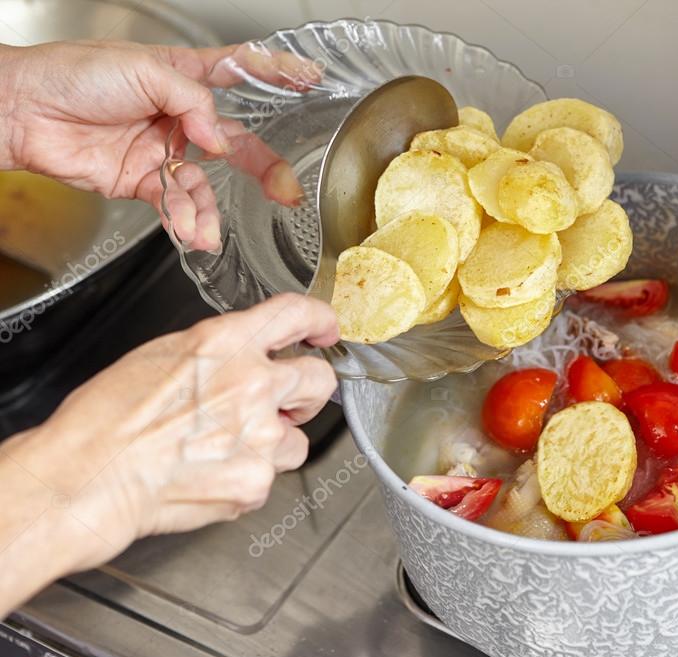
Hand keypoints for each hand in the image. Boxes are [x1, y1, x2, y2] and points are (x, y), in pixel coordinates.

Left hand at [0, 40, 317, 250]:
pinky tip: (188, 229)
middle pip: (236, 142)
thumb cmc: (73, 74)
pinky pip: (176, 205)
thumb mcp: (144, 69)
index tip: (311, 78)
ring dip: (209, 209)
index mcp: (182, 76)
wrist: (24, 112)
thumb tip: (219, 137)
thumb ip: (193, 102)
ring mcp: (163, 150)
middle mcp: (179, 115)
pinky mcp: (143, 181)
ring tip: (208, 228)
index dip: (277, 74)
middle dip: (265, 168)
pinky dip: (185, 220)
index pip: (240, 71)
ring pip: (205, 185)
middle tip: (287, 189)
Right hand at [0, 293, 338, 609]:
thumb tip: (242, 360)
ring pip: (298, 438)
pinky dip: (247, 478)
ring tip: (225, 449)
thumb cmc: (104, 421)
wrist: (86, 479)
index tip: (325, 330)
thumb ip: (216, 354)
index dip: (319, 320)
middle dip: (307, 392)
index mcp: (224, 343)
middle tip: (287, 403)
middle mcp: (251, 383)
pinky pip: (269, 477)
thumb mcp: (159, 357)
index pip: (295, 314)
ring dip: (274, 443)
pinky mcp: (256, 479)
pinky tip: (211, 475)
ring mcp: (259, 434)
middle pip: (319, 379)